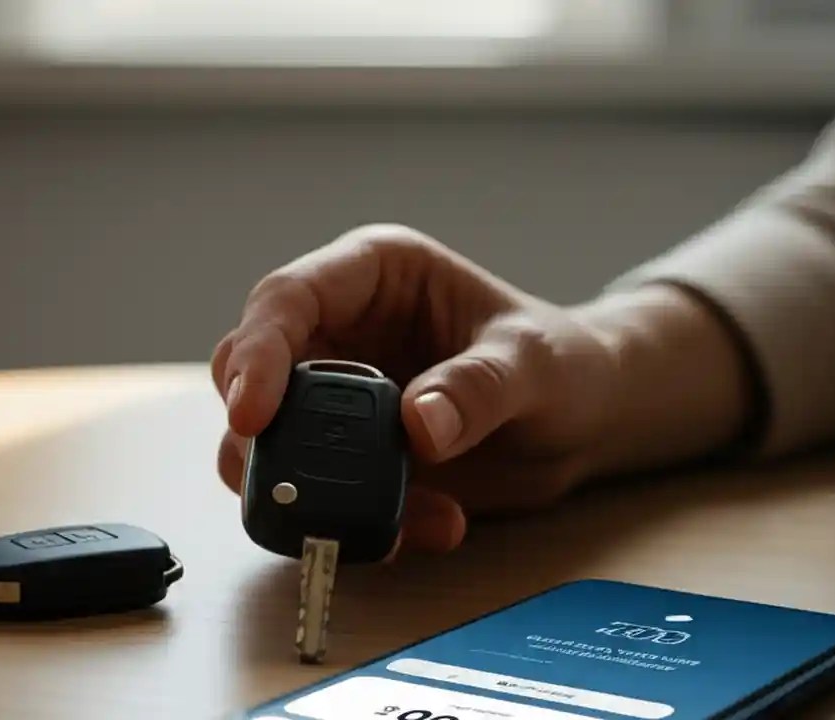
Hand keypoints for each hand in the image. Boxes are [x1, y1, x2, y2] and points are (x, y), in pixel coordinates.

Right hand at [211, 224, 750, 554]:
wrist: (583, 422)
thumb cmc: (561, 361)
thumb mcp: (533, 363)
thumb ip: (479, 388)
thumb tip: (418, 426)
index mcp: (371, 275)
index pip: (287, 299)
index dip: (257, 352)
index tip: (253, 415)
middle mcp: (338, 332)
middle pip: (251, 376)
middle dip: (260, 438)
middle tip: (290, 488)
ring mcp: (335, 399)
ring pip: (270, 448)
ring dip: (310, 496)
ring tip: (389, 525)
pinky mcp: (348, 458)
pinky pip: (319, 495)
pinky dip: (355, 524)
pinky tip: (426, 529)